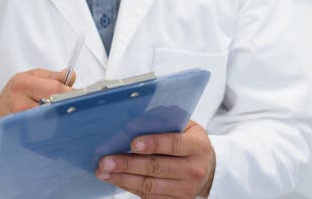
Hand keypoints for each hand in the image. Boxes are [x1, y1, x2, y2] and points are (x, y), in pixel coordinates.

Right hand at [0, 68, 73, 166]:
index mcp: (22, 84)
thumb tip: (72, 76)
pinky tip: (59, 127)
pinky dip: (54, 129)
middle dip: (68, 107)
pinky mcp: (23, 135)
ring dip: (62, 119)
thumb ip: (52, 76)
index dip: (71, 92)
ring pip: (50, 122)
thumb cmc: (15, 93)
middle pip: (54, 107)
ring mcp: (21, 122)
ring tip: (70, 117)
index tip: (85, 95)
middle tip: (82, 108)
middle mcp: (20, 103)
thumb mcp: (30, 77)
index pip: (54, 88)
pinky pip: (44, 133)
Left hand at [95, 120, 215, 197]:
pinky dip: (129, 187)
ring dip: (123, 179)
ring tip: (103, 172)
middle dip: (128, 164)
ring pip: (150, 185)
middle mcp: (193, 170)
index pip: (174, 144)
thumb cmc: (189, 141)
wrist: (208, 169)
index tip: (133, 143)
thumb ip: (165, 120)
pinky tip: (114, 180)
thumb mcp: (185, 125)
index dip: (153, 143)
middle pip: (157, 167)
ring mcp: (185, 189)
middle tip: (106, 161)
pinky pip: (149, 196)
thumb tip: (135, 120)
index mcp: (197, 147)